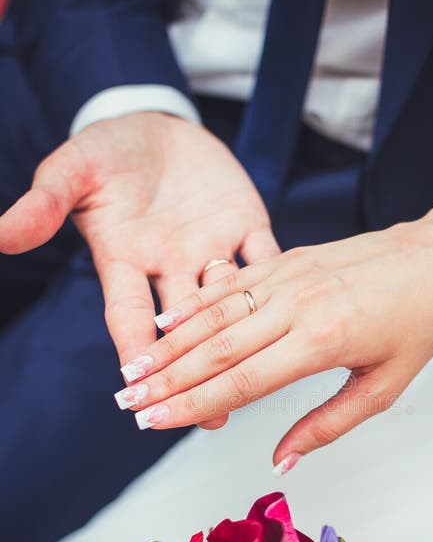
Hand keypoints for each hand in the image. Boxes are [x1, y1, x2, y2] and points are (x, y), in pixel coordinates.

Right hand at [0, 112, 279, 367]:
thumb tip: (1, 234)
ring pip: (230, 301)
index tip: (140, 393)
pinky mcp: (246, 226)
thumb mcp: (71, 171)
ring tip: (260, 375)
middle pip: (186, 329)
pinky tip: (294, 305)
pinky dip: (278, 277)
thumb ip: (45, 203)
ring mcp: (211, 250)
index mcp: (127, 262)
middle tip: (212, 415)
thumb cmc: (106, 152)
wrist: (154, 126)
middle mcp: (171, 268)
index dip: (136, 354)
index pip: (130, 319)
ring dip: (244, 335)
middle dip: (198, 370)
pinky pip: (266, 257)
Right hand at [111, 206, 432, 464]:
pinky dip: (194, 303)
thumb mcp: (383, 388)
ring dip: (170, 344)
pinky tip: (164, 321)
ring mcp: (289, 276)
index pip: (242, 382)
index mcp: (322, 341)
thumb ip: (328, 426)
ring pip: (215, 314)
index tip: (155, 423)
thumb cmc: (415, 327)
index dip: (193, 405)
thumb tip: (279, 462)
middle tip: (127, 404)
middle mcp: (298, 304)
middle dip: (167, 380)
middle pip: (217, 348)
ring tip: (134, 370)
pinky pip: (230, 284)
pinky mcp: (287, 257)